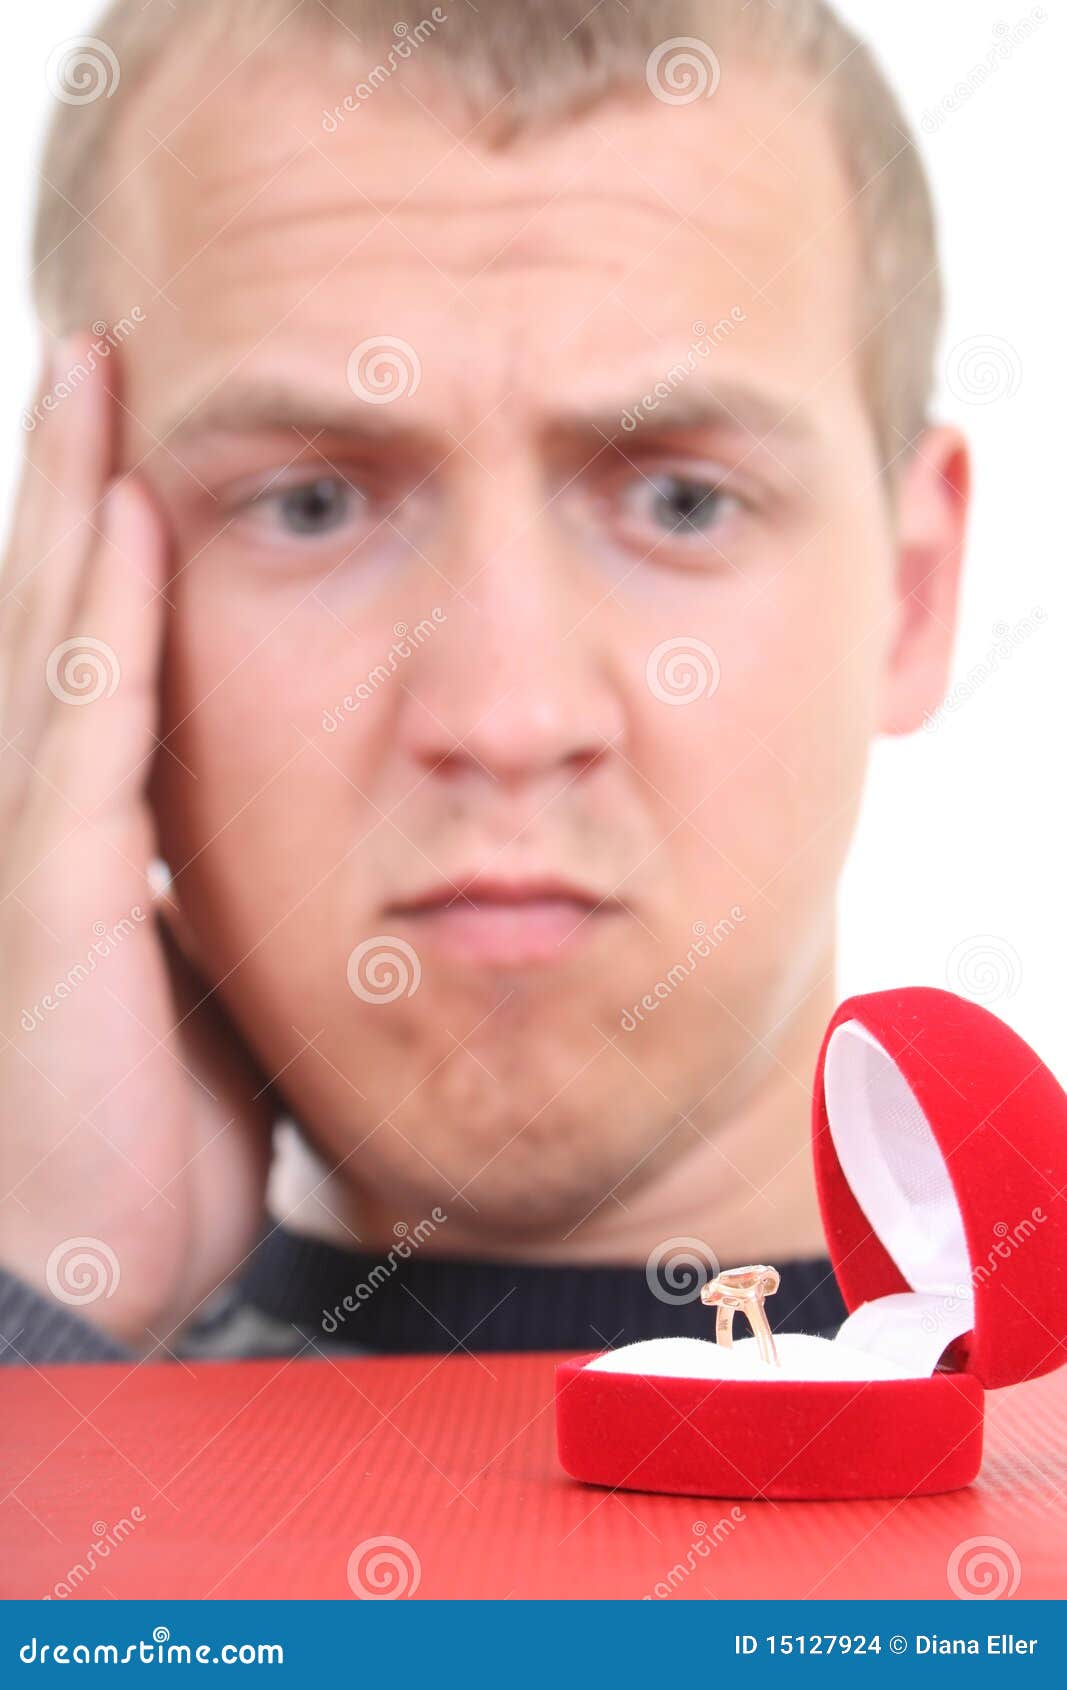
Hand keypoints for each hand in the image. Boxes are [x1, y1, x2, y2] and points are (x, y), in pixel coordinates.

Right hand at [0, 335, 272, 1349]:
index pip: (93, 653)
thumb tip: (289, 835)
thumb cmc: (160, 1135)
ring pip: (51, 633)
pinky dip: (105, 617)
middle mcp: (42, 814)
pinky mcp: (55, 889)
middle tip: (104, 346)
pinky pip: (87, 726)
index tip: (143, 434)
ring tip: (96, 369)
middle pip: (56, 607)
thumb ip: (224, 891)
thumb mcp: (211, 981)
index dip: (106, 539)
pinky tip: (128, 518)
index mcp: (88, 833)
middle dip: (71, 472)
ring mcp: (34, 843)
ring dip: (71, 497)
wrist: (99, 1267)